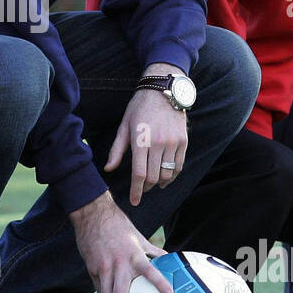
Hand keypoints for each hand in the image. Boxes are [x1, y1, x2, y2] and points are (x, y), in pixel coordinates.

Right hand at [69, 191, 171, 292]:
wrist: (92, 214)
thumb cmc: (118, 225)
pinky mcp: (92, 269)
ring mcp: (102, 268)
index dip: (160, 282)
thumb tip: (169, 258)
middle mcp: (118, 264)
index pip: (150, 270)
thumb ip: (152, 251)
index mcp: (134, 255)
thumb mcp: (138, 236)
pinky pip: (98, 288)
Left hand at [104, 65, 188, 205]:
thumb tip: (108, 169)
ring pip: (168, 173)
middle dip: (147, 188)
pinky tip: (166, 176)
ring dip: (160, 183)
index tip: (134, 201)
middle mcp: (158, 143)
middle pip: (153, 176)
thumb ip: (116, 150)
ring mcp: (173, 142)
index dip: (136, 191)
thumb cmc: (139, 108)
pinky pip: (179, 164)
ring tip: (154, 184)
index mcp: (140, 140)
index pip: (139, 173)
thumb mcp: (124, 126)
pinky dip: (173, 174)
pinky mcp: (183, 141)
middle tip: (142, 191)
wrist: (164, 91)